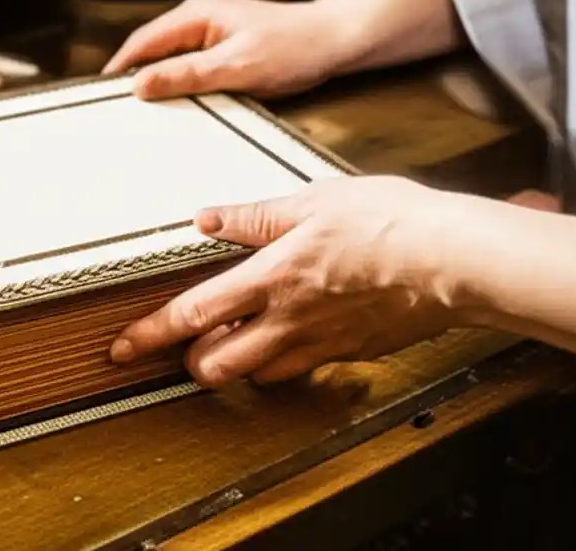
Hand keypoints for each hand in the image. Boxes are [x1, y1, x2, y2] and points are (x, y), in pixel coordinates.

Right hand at [102, 0, 352, 100]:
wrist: (335, 41)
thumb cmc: (293, 49)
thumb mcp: (236, 68)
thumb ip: (186, 75)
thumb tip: (139, 83)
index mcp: (197, 13)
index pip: (143, 42)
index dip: (119, 68)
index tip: (98, 94)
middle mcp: (198, 15)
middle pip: (151, 48)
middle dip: (133, 75)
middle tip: (113, 109)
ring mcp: (210, 29)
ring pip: (168, 58)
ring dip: (156, 81)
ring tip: (139, 111)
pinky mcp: (221, 44)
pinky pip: (187, 63)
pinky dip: (177, 82)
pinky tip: (175, 103)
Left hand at [109, 177, 485, 387]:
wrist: (454, 260)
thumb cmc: (389, 221)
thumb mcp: (312, 200)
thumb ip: (253, 216)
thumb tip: (206, 217)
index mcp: (271, 277)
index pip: (193, 315)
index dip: (150, 335)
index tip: (122, 348)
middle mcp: (289, 320)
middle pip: (216, 366)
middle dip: (190, 362)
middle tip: (183, 346)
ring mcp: (320, 343)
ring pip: (256, 376)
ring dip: (235, 364)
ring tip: (233, 339)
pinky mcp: (350, 353)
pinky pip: (301, 369)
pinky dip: (281, 362)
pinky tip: (287, 336)